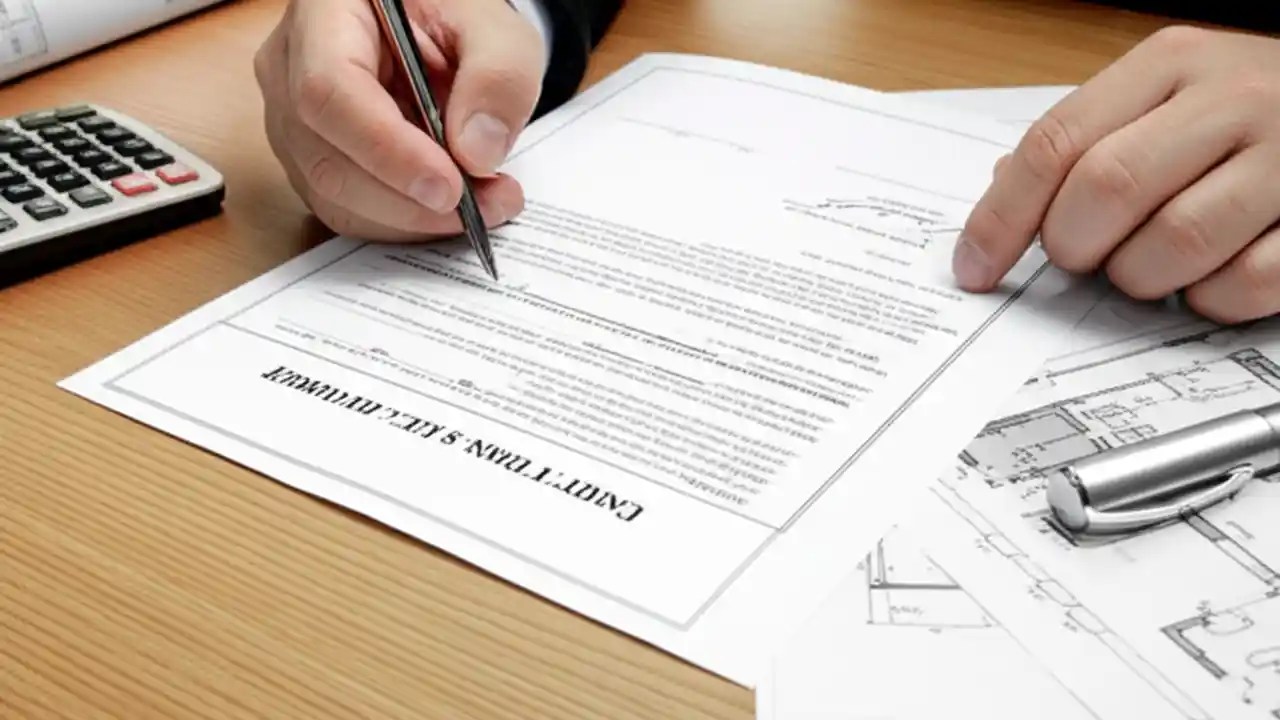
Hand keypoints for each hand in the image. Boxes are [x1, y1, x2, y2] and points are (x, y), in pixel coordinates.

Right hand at [253, 0, 544, 240]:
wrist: (438, 30)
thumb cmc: (454, 15)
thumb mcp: (494, 27)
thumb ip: (497, 77)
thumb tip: (476, 154)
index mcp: (323, 11)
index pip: (329, 91)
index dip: (387, 150)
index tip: (449, 186)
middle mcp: (290, 68)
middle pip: (327, 158)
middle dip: (412, 199)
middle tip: (489, 203)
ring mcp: (293, 121)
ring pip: (335, 196)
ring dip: (415, 218)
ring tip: (485, 202)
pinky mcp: (313, 162)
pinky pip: (348, 211)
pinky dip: (406, 223)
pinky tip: (453, 207)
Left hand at [953, 26, 1279, 323]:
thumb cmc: (1243, 108)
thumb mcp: (1161, 94)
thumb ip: (1086, 138)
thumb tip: (1004, 192)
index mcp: (1172, 62)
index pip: (1056, 143)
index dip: (1001, 217)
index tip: (975, 267)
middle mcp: (1231, 99)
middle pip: (1107, 190)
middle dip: (1074, 246)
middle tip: (1082, 256)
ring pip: (1173, 244)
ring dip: (1140, 277)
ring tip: (1149, 265)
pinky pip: (1245, 284)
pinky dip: (1209, 299)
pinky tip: (1209, 278)